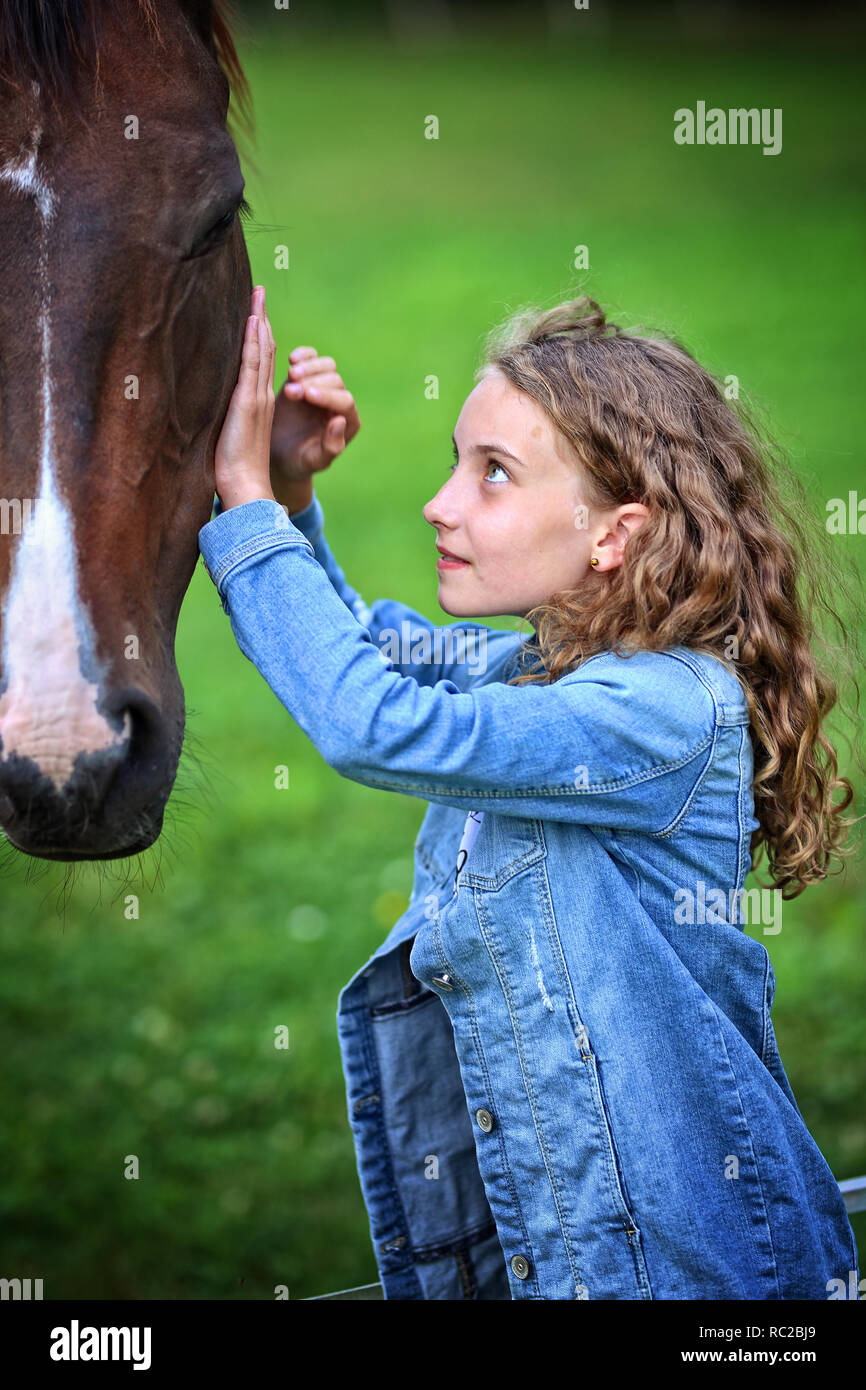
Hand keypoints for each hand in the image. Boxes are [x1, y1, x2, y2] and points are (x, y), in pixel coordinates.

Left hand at [214, 286, 276, 510]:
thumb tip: (196, 408)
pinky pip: (254, 364)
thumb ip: (220, 419)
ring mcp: (256, 398)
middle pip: (264, 349)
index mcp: (256, 404)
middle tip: (259, 291)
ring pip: (262, 350)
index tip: (254, 312)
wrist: (245, 489)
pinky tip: (253, 320)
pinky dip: (255, 340)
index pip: (260, 362)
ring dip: (259, 319)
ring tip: (258, 294)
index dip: (258, 336)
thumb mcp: (224, 437)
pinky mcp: (248, 403)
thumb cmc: (232, 473)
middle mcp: (261, 396)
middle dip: (261, 318)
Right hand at [271, 346, 360, 484]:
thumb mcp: (312, 462)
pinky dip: (303, 354)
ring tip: (290, 375)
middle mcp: (339, 402)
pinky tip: (291, 359)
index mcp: (347, 422)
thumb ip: (330, 446)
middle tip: (290, 390)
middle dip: (313, 383)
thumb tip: (340, 420)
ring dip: (309, 367)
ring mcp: (323, 387)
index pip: (344, 402)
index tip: (307, 395)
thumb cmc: (297, 461)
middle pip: (335, 380)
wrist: (277, 453)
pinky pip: (311, 357)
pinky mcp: (306, 377)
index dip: (327, 396)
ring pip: (326, 366)